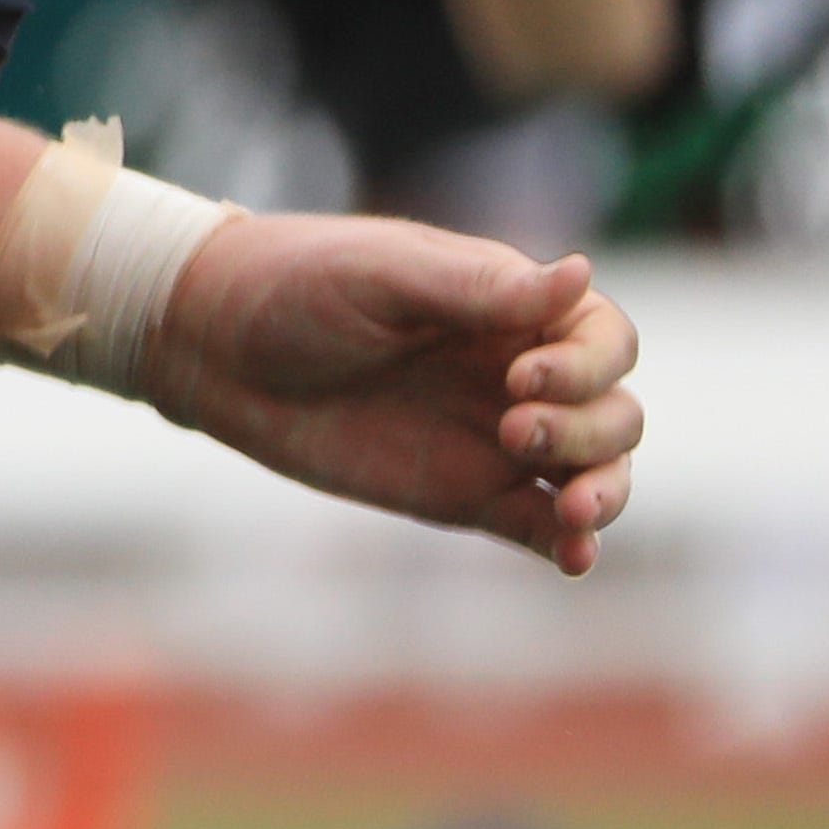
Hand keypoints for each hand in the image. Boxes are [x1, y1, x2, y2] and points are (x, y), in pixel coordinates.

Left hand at [144, 214, 642, 571]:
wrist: (214, 346)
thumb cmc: (295, 284)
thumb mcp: (382, 274)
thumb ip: (480, 288)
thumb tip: (582, 271)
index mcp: (508, 305)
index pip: (604, 338)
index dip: (589, 364)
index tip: (525, 377)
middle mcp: (517, 372)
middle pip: (614, 411)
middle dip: (591, 429)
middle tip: (512, 428)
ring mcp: (496, 439)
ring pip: (595, 470)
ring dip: (604, 491)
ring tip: (573, 510)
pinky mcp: (465, 495)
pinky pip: (540, 526)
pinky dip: (570, 544)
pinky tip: (574, 556)